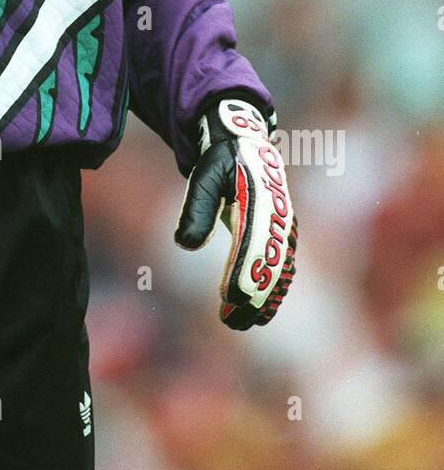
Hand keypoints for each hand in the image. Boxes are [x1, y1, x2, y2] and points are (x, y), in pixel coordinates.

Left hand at [175, 98, 296, 329]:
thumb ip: (197, 208)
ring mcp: (283, 227)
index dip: (243, 272)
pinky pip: (281, 268)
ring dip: (264, 300)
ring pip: (279, 270)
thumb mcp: (205, 175)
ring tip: (243, 324)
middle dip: (253, 295)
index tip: (231, 298)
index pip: (252, 243)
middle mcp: (278, 216)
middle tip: (232, 322)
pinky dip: (273, 291)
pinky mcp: (281, 235)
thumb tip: (186, 244)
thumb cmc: (222, 160)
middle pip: (269, 263)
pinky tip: (262, 313)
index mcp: (260, 198)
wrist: (247, 145)